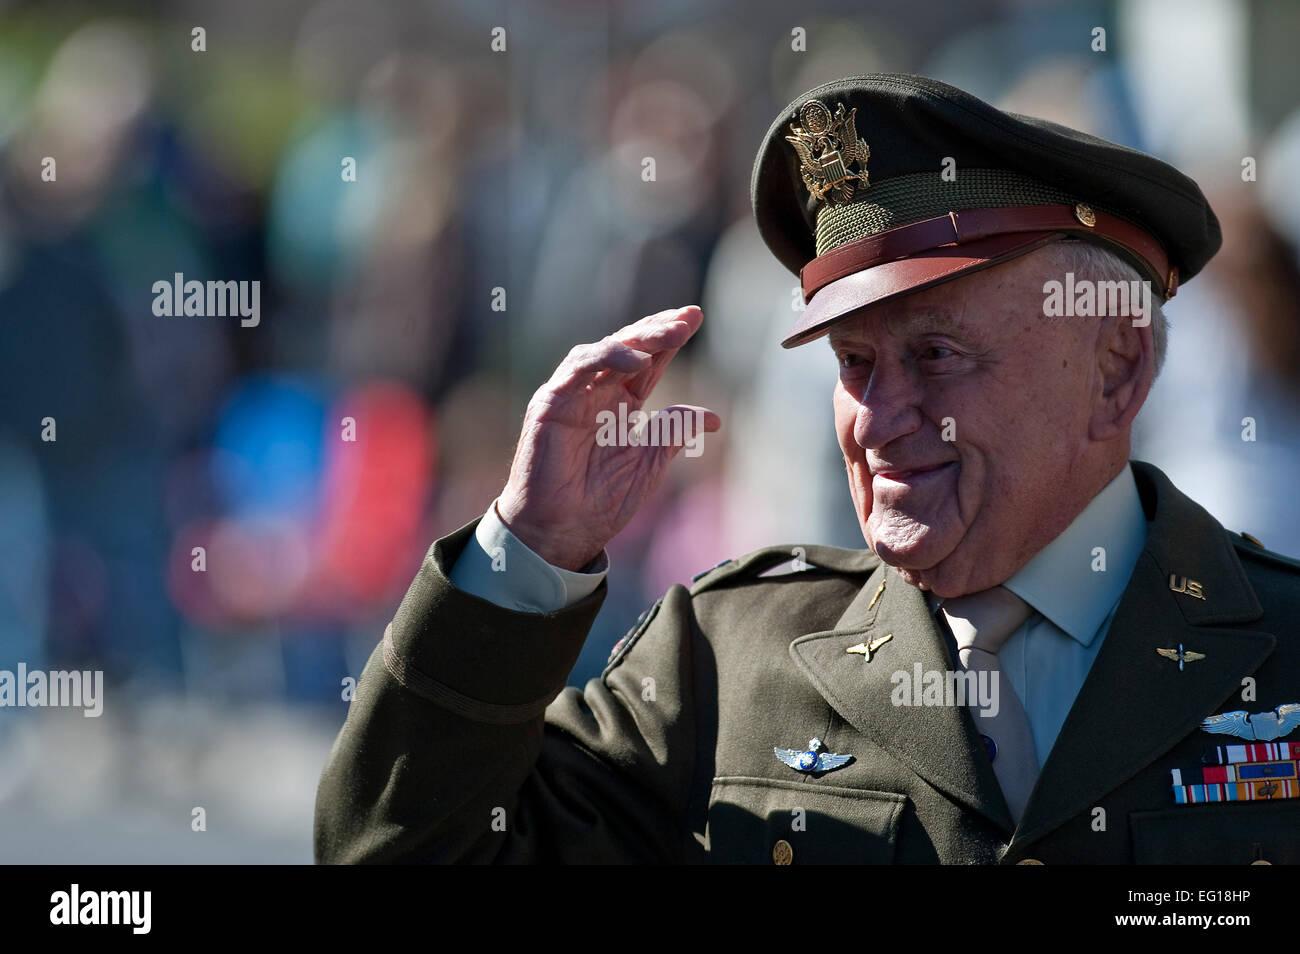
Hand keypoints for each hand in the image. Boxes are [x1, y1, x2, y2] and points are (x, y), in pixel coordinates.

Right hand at [495, 306, 721, 570]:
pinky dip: (606, 357)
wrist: (562, 530)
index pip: (649, 361)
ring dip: (638, 339)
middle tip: (687, 318)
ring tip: (670, 333)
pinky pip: (578, 368)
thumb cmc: (600, 501)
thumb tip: (715, 418)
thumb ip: (675, 432)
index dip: (670, 338)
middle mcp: (597, 392)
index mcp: (621, 403)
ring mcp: (573, 394)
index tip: (695, 317)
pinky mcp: (551, 402)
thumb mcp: (650, 462)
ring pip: (606, 350)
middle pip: (630, 348)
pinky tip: (637, 360)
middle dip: (659, 330)